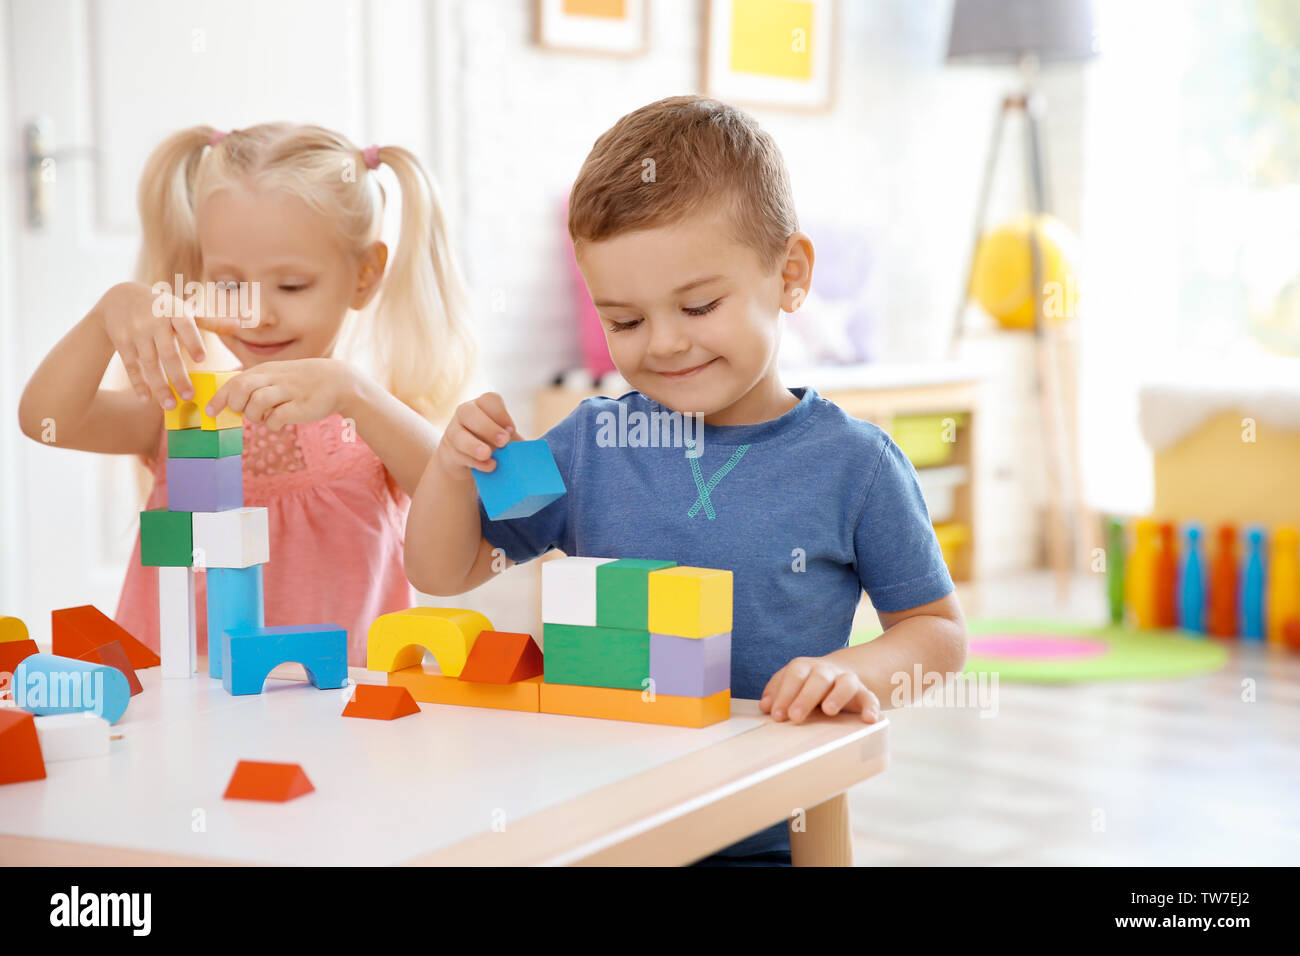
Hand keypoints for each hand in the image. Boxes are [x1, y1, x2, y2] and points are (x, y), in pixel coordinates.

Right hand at [97, 280, 241, 407]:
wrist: (120, 297)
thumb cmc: (164, 308)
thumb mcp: (185, 310)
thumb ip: (211, 321)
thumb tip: (240, 324)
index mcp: (175, 312)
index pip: (185, 326)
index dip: (192, 341)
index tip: (202, 359)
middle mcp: (154, 322)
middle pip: (168, 352)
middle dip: (177, 375)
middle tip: (189, 396)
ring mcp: (136, 333)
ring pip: (148, 362)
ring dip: (159, 385)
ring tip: (169, 405)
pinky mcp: (122, 342)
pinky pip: (131, 365)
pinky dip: (138, 383)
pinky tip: (146, 399)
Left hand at [206, 358, 354, 430]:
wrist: (338, 382)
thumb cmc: (302, 383)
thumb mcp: (277, 376)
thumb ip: (255, 386)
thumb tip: (231, 402)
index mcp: (266, 370)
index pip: (234, 382)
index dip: (219, 399)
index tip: (210, 412)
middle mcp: (274, 378)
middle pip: (241, 389)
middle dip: (235, 405)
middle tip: (243, 412)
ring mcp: (287, 392)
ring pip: (256, 404)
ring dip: (254, 416)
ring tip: (265, 417)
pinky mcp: (300, 407)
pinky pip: (275, 419)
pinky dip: (272, 425)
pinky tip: (280, 422)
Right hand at [435, 391, 516, 479]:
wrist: (467, 461)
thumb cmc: (492, 444)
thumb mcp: (505, 438)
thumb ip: (517, 440)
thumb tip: (540, 450)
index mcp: (482, 406)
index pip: (488, 400)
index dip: (500, 414)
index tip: (511, 430)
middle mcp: (465, 414)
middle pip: (469, 413)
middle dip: (488, 427)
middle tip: (504, 442)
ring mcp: (453, 431)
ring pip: (458, 435)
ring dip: (474, 445)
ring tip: (488, 454)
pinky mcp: (448, 451)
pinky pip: (458, 455)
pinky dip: (474, 462)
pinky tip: (488, 467)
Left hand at [760, 656, 880, 723]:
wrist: (838, 674)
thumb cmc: (806, 685)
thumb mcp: (789, 684)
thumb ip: (776, 692)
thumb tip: (765, 706)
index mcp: (805, 667)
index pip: (794, 675)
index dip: (784, 693)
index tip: (776, 715)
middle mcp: (827, 671)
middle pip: (818, 678)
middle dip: (806, 697)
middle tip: (795, 717)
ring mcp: (847, 680)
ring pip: (846, 683)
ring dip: (837, 696)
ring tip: (828, 711)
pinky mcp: (864, 694)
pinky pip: (870, 698)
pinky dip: (871, 707)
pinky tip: (869, 719)